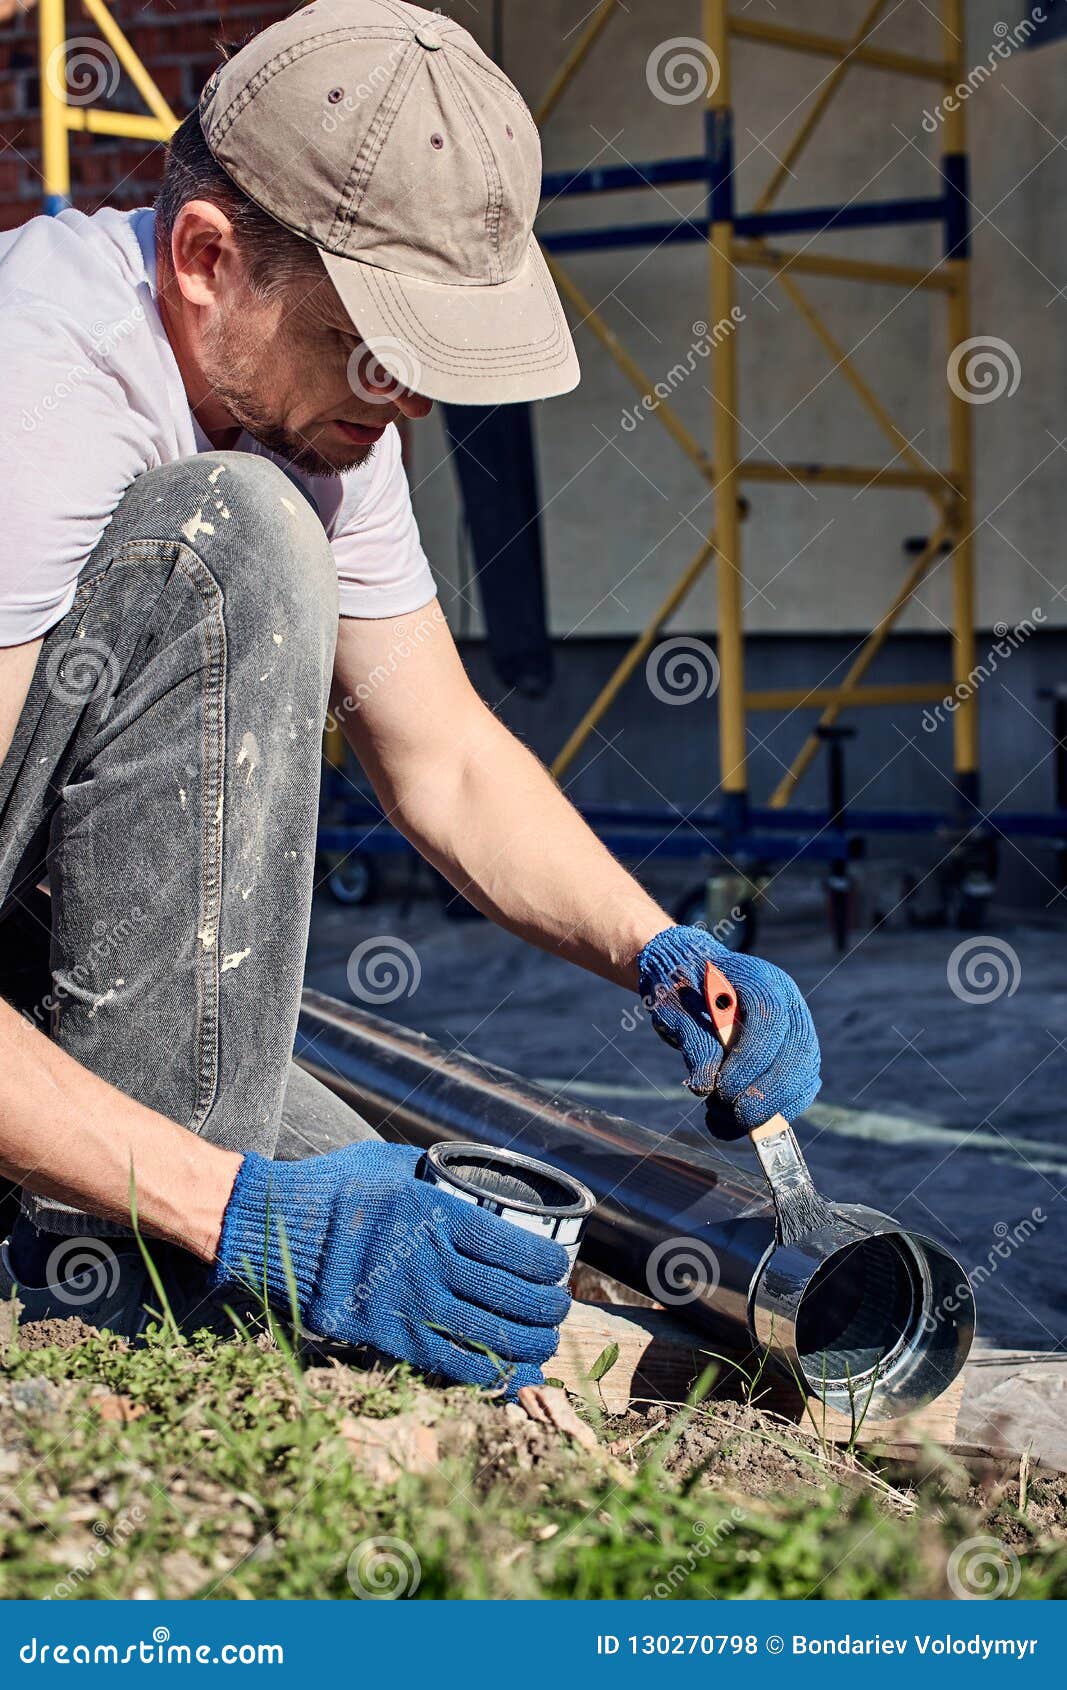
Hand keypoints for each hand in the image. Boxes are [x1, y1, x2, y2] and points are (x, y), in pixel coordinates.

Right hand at [212, 1141, 569, 1394]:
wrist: (272, 1229)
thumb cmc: (335, 1189)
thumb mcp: (391, 1163)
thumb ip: (437, 1173)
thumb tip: (478, 1177)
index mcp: (434, 1213)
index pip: (515, 1247)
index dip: (550, 1266)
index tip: (560, 1269)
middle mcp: (427, 1260)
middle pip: (512, 1296)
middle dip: (549, 1309)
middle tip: (559, 1309)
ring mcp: (406, 1303)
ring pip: (490, 1335)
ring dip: (530, 1344)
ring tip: (546, 1344)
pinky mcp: (385, 1336)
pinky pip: (450, 1364)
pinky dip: (489, 1374)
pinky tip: (511, 1374)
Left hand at [637, 926, 820, 1139]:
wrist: (688, 979)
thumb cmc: (680, 989)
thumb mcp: (675, 1009)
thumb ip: (694, 1042)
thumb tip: (706, 1086)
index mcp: (760, 979)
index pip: (769, 1018)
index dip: (751, 1058)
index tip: (723, 1089)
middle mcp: (787, 1002)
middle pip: (799, 1051)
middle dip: (770, 1092)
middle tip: (737, 1115)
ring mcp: (795, 1028)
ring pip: (804, 1073)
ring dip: (773, 1107)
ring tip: (727, 1120)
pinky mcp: (792, 1054)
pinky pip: (798, 1087)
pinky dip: (775, 1111)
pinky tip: (738, 1122)